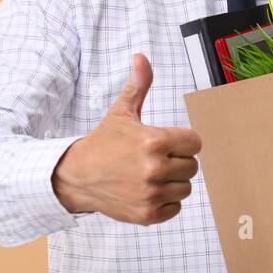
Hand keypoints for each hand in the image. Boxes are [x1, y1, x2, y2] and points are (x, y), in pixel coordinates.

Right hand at [51, 53, 201, 225]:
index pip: (195, 143)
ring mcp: (151, 194)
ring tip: (149, 175)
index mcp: (154, 141)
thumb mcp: (121, 112)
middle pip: (192, 167)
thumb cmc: (103, 143)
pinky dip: (165, 202)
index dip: (182, 142)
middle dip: (177, 162)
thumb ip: (138, 85)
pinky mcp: (148, 215)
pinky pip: (176, 208)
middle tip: (154, 160)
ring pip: (185, 188)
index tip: (165, 143)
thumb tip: (141, 57)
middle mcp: (155, 169)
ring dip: (172, 183)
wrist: (77, 177)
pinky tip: (147, 191)